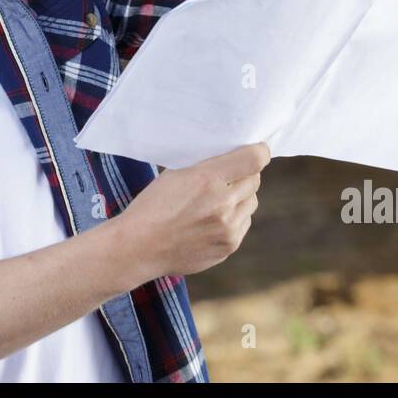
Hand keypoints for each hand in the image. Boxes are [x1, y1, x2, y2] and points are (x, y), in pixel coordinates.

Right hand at [115, 142, 269, 279]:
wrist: (139, 247)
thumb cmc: (152, 206)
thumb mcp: (174, 174)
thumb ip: (206, 165)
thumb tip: (232, 156)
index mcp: (207, 179)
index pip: (255, 159)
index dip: (258, 151)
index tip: (256, 150)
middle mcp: (223, 204)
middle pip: (255, 180)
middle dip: (244, 175)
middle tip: (228, 176)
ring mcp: (228, 229)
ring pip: (251, 203)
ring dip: (240, 198)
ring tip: (217, 200)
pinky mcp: (228, 247)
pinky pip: (243, 223)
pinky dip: (234, 218)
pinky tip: (212, 220)